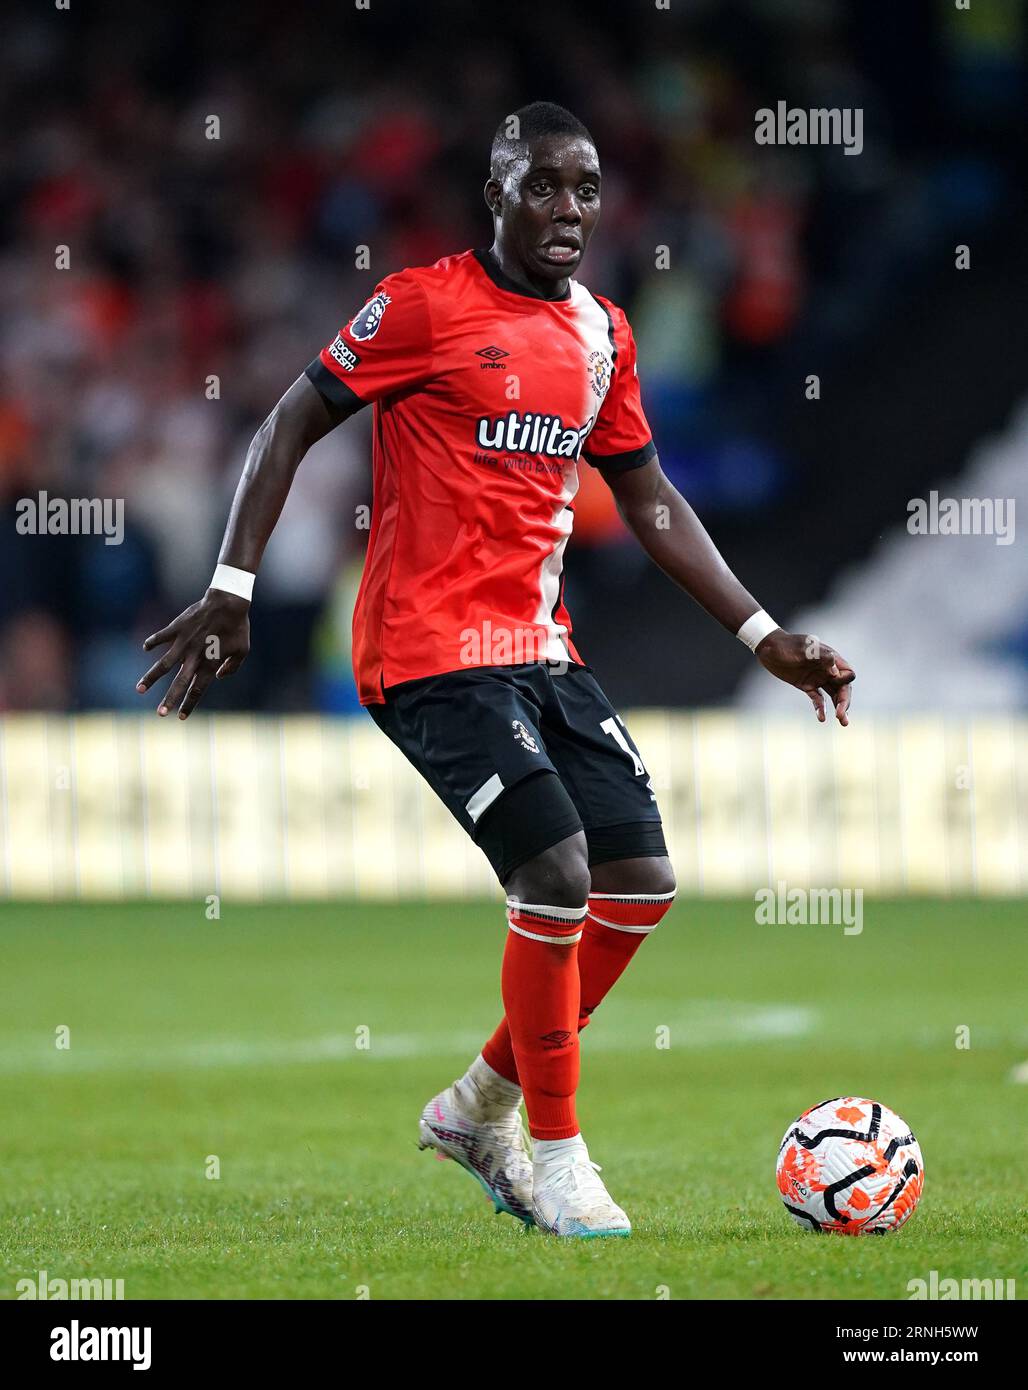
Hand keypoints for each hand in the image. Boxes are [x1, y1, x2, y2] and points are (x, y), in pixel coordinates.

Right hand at [136, 589, 249, 718]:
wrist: (228, 603)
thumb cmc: (238, 627)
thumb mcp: (243, 651)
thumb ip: (232, 668)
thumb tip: (218, 677)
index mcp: (209, 664)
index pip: (197, 690)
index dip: (188, 704)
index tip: (180, 717)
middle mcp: (194, 657)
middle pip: (179, 683)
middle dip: (169, 700)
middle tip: (160, 714)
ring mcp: (183, 643)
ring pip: (163, 664)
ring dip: (150, 678)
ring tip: (139, 689)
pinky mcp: (176, 628)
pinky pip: (161, 637)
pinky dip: (152, 642)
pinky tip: (145, 648)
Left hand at [755, 631, 854, 724]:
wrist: (769, 648)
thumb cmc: (787, 645)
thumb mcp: (805, 648)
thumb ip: (822, 657)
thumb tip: (835, 672)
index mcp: (831, 659)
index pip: (847, 672)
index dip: (845, 680)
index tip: (834, 681)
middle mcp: (827, 669)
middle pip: (843, 687)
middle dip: (844, 701)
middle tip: (841, 717)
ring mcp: (817, 678)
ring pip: (834, 695)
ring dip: (839, 707)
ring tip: (843, 722)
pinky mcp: (807, 685)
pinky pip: (818, 699)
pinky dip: (821, 708)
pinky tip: (822, 718)